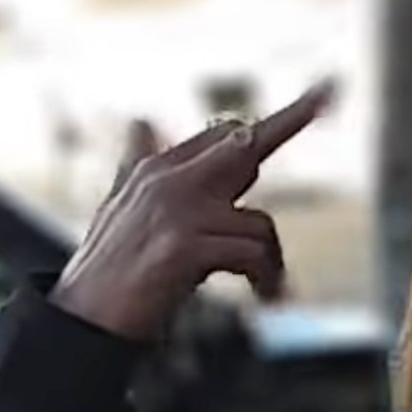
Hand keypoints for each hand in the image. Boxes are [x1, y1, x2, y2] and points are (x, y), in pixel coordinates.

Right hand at [51, 86, 332, 341]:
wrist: (81, 319)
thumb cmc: (110, 267)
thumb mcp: (122, 206)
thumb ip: (139, 164)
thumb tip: (141, 120)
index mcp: (158, 169)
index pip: (225, 135)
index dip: (283, 118)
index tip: (328, 91)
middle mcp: (167, 180)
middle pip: (244, 146)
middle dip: (290, 123)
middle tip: (329, 94)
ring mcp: (176, 211)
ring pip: (260, 223)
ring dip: (272, 262)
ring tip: (266, 286)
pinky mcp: (183, 245)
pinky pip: (253, 255)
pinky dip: (267, 280)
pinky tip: (265, 296)